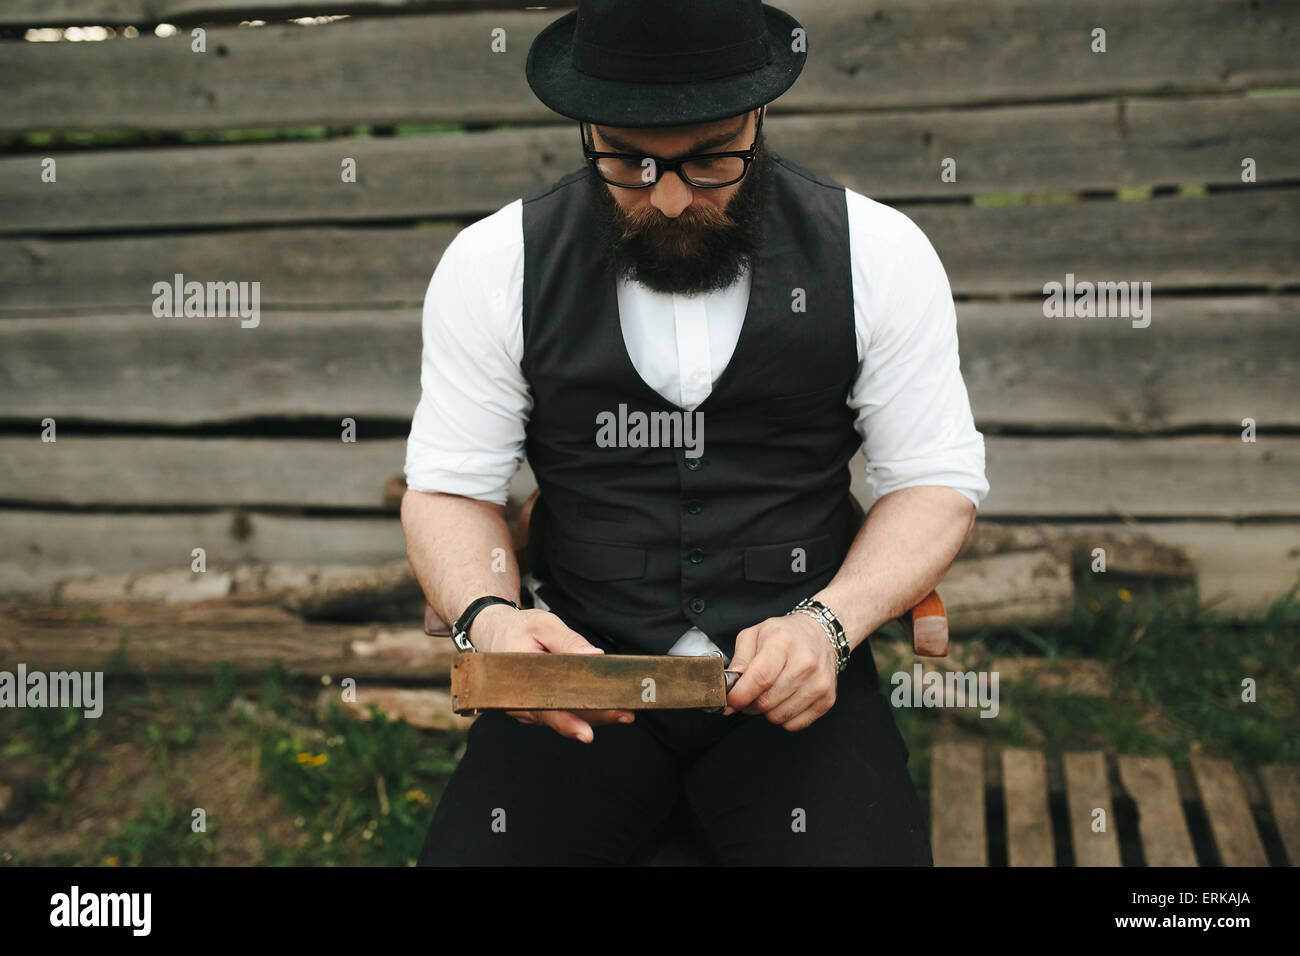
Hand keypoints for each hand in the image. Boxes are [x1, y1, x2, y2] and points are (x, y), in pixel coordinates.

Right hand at [470, 604, 634, 742]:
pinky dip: (582, 711)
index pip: (545, 707)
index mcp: (518, 681)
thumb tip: (594, 656)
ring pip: (562, 717)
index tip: (587, 734)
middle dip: (595, 718)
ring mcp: (525, 708)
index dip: (567, 722)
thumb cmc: (518, 628)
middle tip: (625, 715)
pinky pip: (559, 713)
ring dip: (593, 717)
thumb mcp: (543, 625)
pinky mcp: (534, 708)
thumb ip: (568, 641)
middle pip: (560, 716)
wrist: (493, 633)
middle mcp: (519, 702)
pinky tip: (606, 708)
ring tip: (624, 713)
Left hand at [724, 612, 838, 730]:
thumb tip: (730, 684)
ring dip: (767, 711)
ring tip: (769, 693)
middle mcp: (806, 663)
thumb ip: (739, 659)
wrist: (820, 634)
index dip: (740, 695)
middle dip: (750, 704)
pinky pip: (794, 724)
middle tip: (749, 694)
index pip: (760, 678)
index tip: (730, 701)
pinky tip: (785, 699)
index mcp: (784, 642)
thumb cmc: (785, 635)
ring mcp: (819, 683)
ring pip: (779, 716)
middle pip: (767, 701)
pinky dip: (784, 717)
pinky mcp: (827, 700)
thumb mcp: (754, 635)